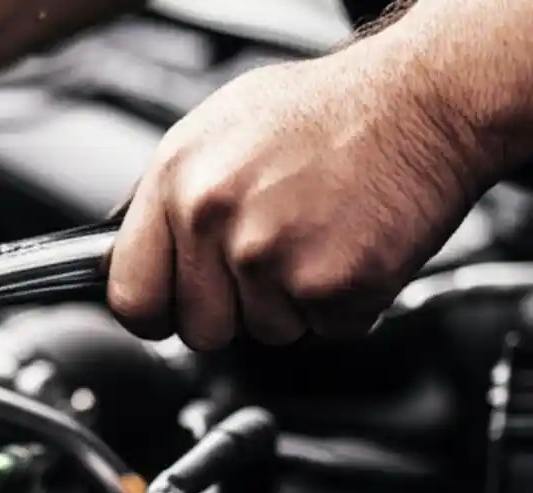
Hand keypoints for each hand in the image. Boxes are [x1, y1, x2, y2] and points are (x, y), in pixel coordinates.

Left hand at [106, 47, 488, 349]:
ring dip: (294, 304)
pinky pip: (325, 330)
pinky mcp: (331, 284)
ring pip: (265, 333)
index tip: (172, 312)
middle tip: (271, 259)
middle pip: (199, 330)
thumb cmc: (326, 111)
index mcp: (175, 181)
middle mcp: (213, 218)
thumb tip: (129, 251)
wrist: (422, 100)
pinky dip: (345, 304)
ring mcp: (270, 255)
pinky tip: (348, 248)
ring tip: (315, 237)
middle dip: (234, 310)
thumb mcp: (214, 131)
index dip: (155, 313)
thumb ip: (167, 198)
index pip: (130, 296)